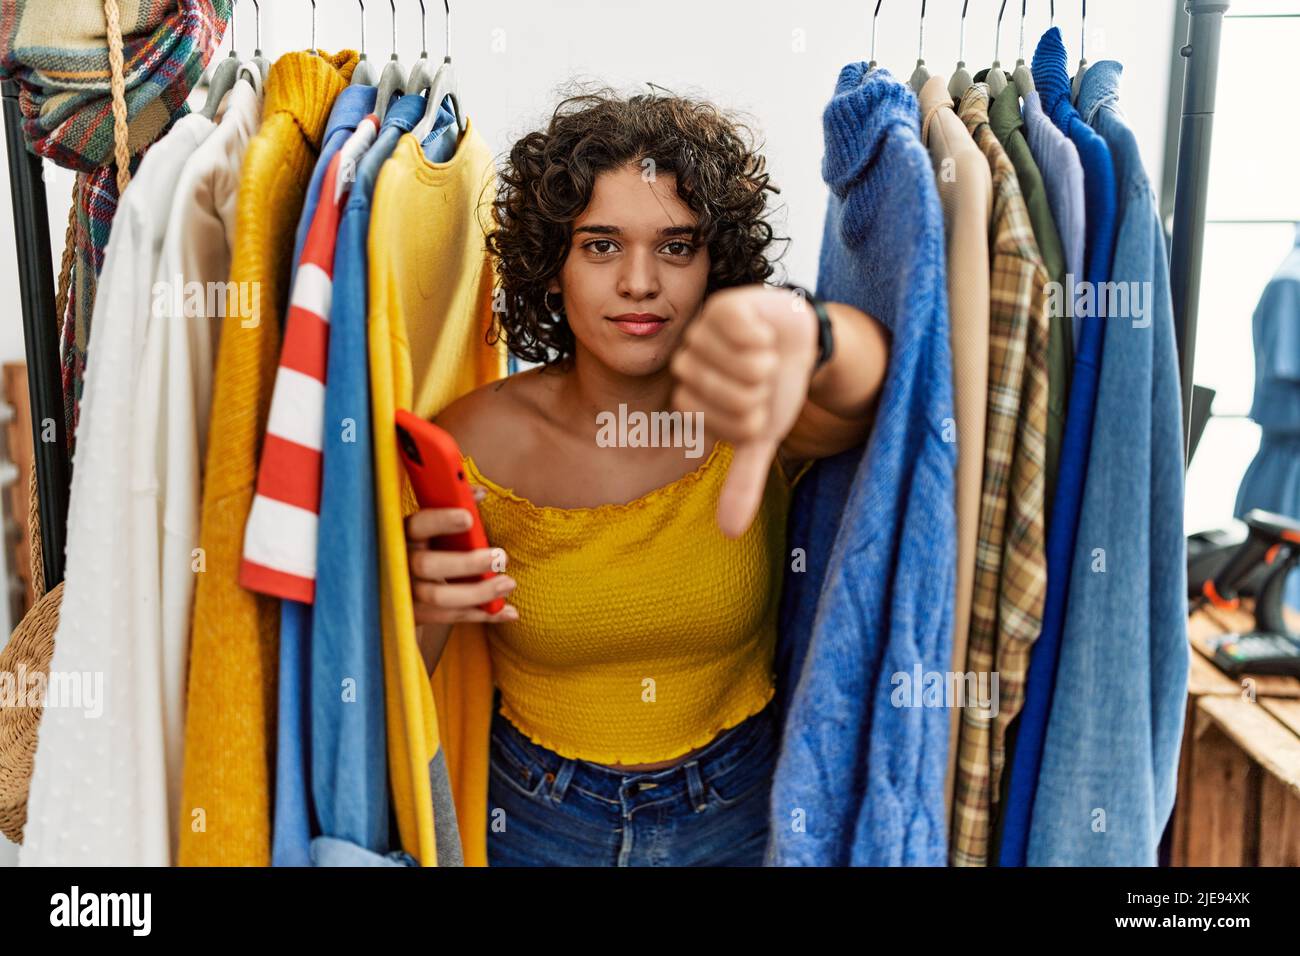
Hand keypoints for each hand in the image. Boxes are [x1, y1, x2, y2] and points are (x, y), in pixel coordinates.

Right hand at [405, 485, 518, 623]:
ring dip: (478, 593)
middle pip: (428, 565)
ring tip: (508, 584)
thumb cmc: (425, 546)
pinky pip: (451, 617)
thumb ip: (455, 507)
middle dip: (467, 563)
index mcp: (405, 534)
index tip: (468, 518)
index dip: (441, 521)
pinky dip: (482, 615)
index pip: (418, 525)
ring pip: (439, 597)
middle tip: (500, 557)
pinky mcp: (416, 616)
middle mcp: (400, 564)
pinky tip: (507, 611)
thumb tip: (480, 493)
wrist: (399, 586)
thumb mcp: (432, 528)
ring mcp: (406, 593)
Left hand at [669, 284, 818, 538]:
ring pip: (737, 364)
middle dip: (759, 393)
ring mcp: (701, 334)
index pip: (707, 421)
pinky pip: (738, 328)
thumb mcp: (762, 439)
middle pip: (725, 394)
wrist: (799, 345)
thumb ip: (743, 482)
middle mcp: (688, 366)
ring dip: (765, 365)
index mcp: (689, 399)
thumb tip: (730, 533)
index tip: (757, 409)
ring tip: (767, 357)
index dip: (743, 420)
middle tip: (765, 380)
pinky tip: (763, 334)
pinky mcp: (721, 306)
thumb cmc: (775, 390)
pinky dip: (762, 337)